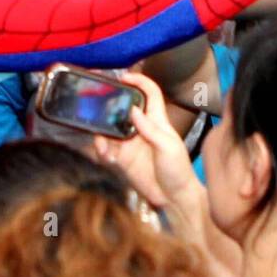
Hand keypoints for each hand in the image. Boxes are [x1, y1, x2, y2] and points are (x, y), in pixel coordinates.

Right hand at [91, 72, 200, 209]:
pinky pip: (106, 149)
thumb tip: (133, 109)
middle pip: (123, 107)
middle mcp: (141, 128)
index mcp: (157, 120)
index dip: (139, 81)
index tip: (124, 77)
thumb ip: (150, 129)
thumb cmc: (178, 170)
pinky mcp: (122, 159)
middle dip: (111, 103)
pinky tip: (104, 153)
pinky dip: (101, 149)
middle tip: (97, 102)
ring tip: (99, 134)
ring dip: (101, 129)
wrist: (174, 199)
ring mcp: (130, 143)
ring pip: (110, 127)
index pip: (149, 93)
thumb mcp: (168, 147)